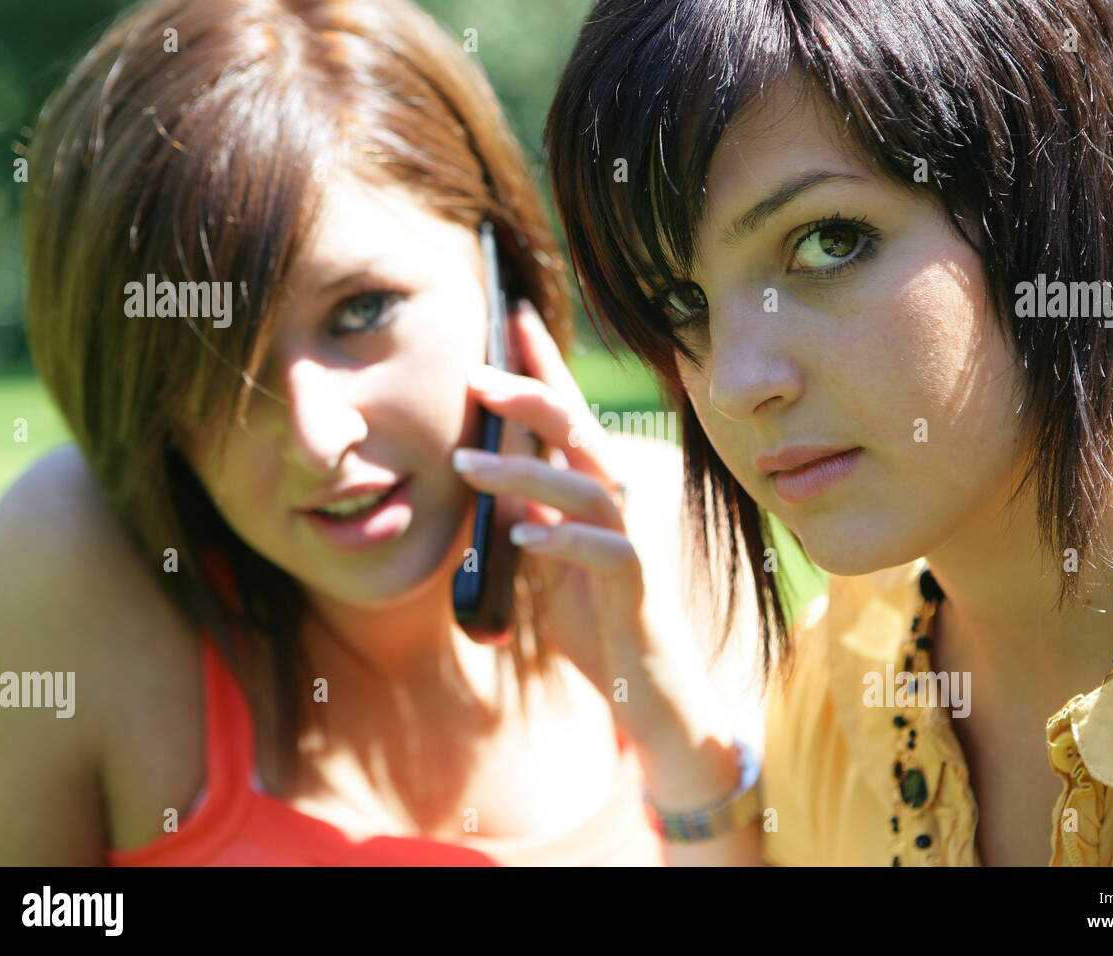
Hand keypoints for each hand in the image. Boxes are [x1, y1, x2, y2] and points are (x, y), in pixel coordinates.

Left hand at [452, 300, 712, 748]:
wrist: (646, 688)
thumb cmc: (599, 619)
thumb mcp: (548, 559)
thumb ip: (528, 511)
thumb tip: (490, 471)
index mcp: (592, 489)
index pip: (567, 415)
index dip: (542, 365)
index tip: (512, 314)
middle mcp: (617, 501)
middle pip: (579, 431)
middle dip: (530, 397)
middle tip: (476, 375)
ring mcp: (631, 540)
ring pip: (585, 485)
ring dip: (524, 471)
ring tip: (465, 464)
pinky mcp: (639, 584)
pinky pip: (608, 552)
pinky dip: (565, 542)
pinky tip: (526, 539)